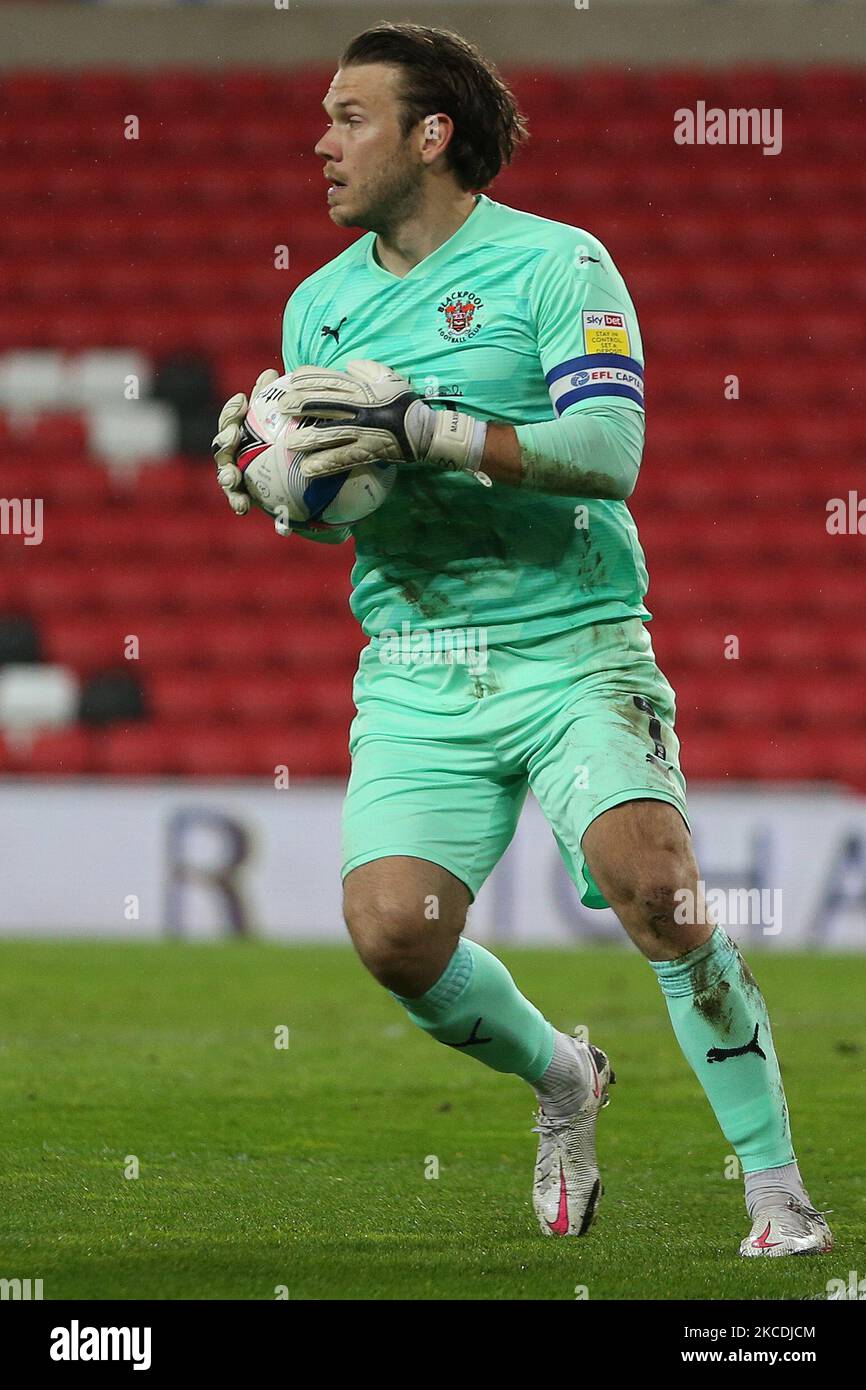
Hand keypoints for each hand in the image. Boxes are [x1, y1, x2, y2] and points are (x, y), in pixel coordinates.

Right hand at [211, 368, 278, 515]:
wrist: (288, 472)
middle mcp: (230, 456)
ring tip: (233, 480)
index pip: (229, 421)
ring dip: (228, 481)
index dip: (233, 411)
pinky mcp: (243, 497)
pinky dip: (241, 505)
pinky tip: (247, 510)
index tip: (242, 400)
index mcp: (236, 435)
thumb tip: (271, 371)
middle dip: (224, 442)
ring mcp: (235, 478)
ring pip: (227, 479)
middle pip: (222, 449)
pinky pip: (241, 502)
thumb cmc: (280, 440)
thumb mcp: (278, 419)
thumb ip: (271, 398)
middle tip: (233, 436)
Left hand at [278, 359, 489, 483]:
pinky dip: (324, 465)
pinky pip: (342, 459)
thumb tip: (348, 367)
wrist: (425, 431)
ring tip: (288, 443)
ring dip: (307, 438)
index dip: (308, 378)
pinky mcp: (367, 451)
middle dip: (300, 405)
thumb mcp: (390, 378)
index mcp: (363, 388)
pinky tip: (308, 470)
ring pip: (329, 433)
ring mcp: (363, 431)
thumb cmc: (406, 403)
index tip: (291, 378)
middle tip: (282, 408)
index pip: (330, 379)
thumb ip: (368, 370)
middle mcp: (360, 408)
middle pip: (324, 404)